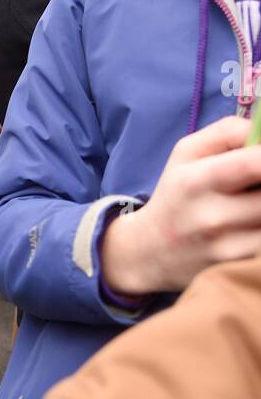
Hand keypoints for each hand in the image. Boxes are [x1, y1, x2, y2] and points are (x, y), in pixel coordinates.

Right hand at [101, 116, 260, 295]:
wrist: (149, 251)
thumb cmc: (176, 193)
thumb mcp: (187, 152)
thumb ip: (229, 131)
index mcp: (197, 181)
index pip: (255, 163)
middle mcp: (212, 217)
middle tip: (254, 184)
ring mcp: (226, 248)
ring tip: (251, 200)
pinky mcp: (236, 266)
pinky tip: (252, 221)